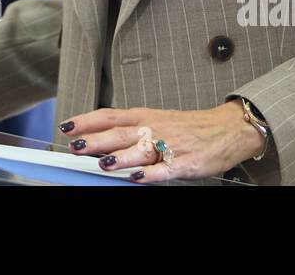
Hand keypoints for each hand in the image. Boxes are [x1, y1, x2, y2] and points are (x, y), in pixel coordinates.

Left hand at [58, 103, 266, 182]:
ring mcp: (170, 146)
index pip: (110, 116)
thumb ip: (130, 130)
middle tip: (74, 145)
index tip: (67, 126)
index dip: (87, 121)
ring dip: (121, 157)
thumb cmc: (189, 127)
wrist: (227, 128)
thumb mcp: (156, 121)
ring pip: (141, 150)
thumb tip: (99, 140)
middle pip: (120, 133)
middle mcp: (154, 128)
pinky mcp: (186, 163)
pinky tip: (137, 178)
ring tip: (102, 163)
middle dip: (96, 140)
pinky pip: (166, 169)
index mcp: (145, 117)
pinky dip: (151, 174)